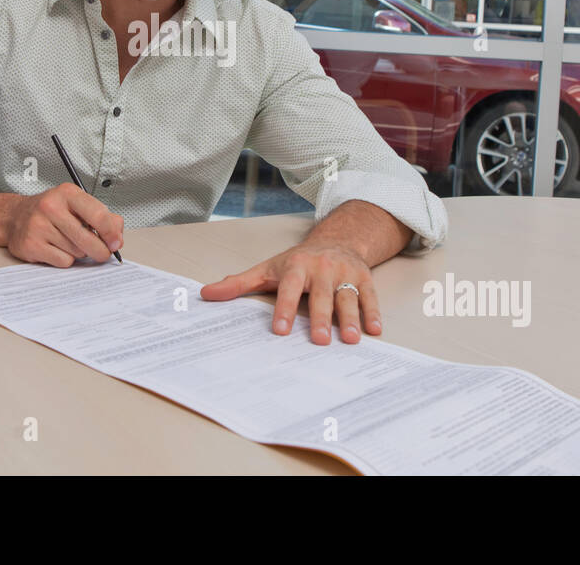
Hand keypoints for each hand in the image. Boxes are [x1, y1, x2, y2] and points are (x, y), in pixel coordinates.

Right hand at [6, 183, 123, 267]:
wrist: (15, 217)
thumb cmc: (52, 212)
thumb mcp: (77, 205)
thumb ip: (103, 218)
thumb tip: (117, 239)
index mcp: (68, 193)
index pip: (97, 214)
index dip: (111, 232)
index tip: (116, 243)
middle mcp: (51, 207)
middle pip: (88, 239)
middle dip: (100, 250)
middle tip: (102, 252)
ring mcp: (39, 226)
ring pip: (77, 252)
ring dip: (79, 252)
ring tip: (69, 242)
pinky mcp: (31, 245)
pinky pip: (63, 261)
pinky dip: (65, 259)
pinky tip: (57, 249)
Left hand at [200, 242, 380, 344]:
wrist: (336, 240)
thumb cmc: (298, 261)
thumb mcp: (267, 269)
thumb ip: (238, 284)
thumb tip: (206, 294)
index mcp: (296, 267)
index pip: (290, 289)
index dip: (284, 309)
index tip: (280, 331)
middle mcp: (322, 268)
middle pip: (321, 295)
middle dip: (321, 318)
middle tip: (319, 340)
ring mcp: (345, 273)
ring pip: (347, 297)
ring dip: (350, 318)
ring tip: (351, 339)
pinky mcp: (364, 278)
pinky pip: (369, 296)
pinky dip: (373, 312)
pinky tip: (374, 330)